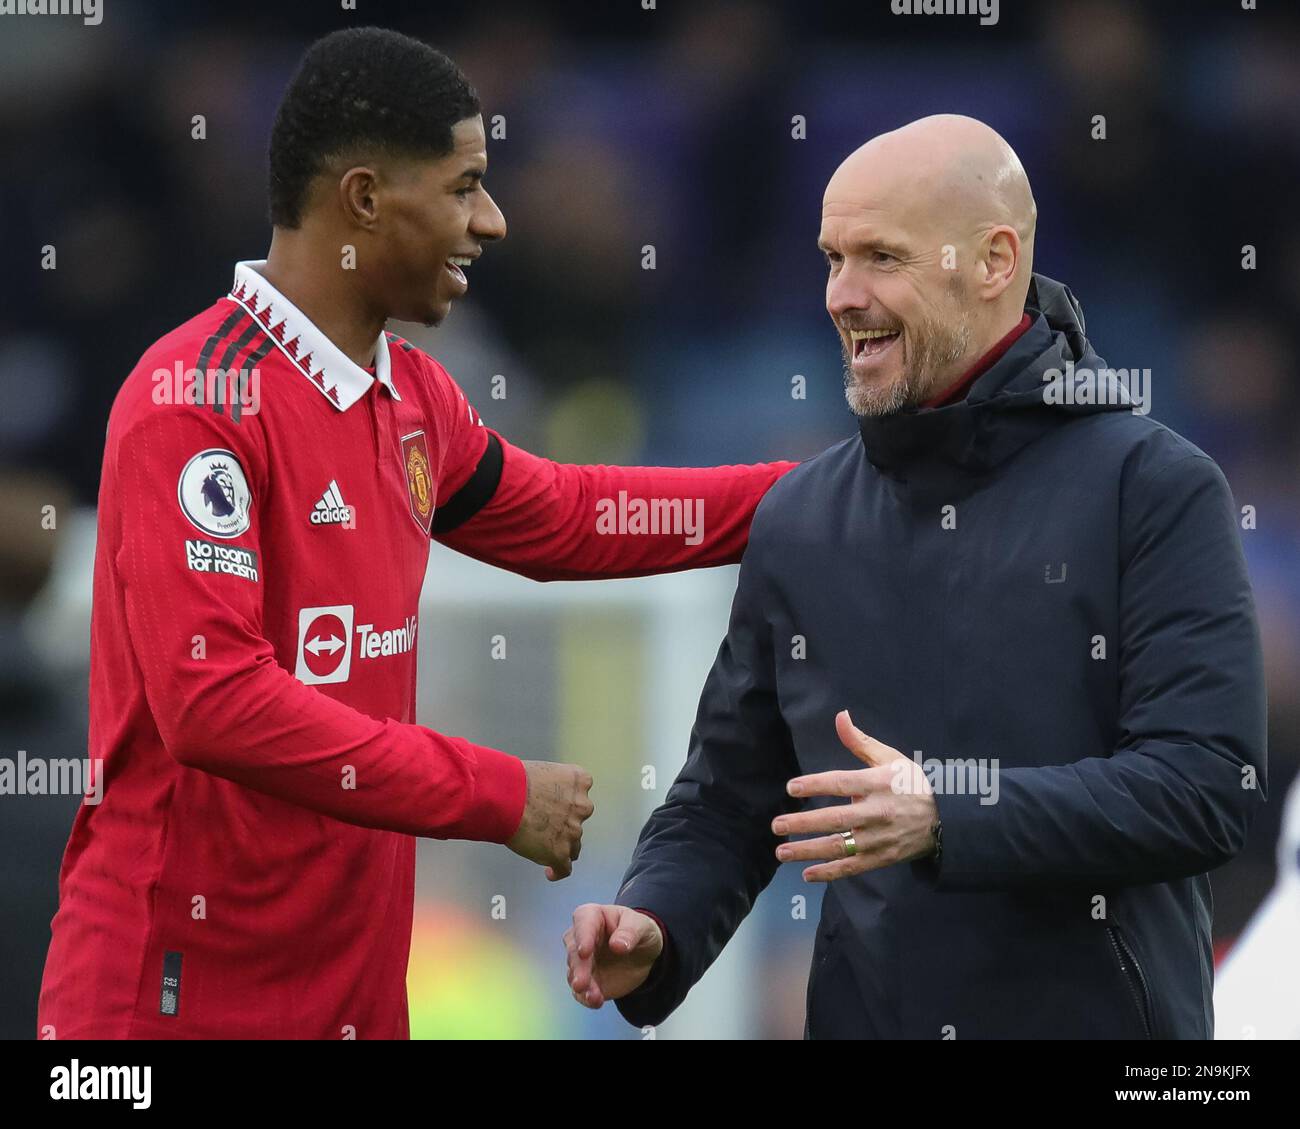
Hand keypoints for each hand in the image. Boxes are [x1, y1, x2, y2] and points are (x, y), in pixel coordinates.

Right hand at [507, 760, 593, 880]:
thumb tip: (544, 796)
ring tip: (542, 847)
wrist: (504, 797)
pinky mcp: (560, 853)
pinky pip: (564, 868)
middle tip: (544, 826)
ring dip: (561, 846)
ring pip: (573, 845)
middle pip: (577, 821)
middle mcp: (582, 806)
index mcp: (579, 781)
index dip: (567, 804)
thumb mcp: (543, 772)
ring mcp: (573, 831)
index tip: (557, 808)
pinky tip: (549, 871)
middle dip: (564, 824)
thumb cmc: (515, 779)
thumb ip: (553, 785)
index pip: (581, 794)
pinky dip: (557, 871)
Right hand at [564, 904, 662, 1007]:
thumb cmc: (639, 930)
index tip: (585, 952)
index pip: (583, 922)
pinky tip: (595, 1002)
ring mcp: (582, 961)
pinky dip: (586, 997)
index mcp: (592, 916)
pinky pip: (581, 991)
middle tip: (582, 984)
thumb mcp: (642, 925)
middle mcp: (581, 937)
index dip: (583, 937)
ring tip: (594, 997)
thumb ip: (630, 932)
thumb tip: (617, 945)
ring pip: (574, 973)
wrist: (643, 953)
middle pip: (574, 951)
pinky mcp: (587, 981)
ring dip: (583, 986)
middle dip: (578, 968)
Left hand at [772, 710, 937, 881]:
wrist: (945, 819)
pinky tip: (807, 873)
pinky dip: (830, 872)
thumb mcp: (890, 758)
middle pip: (836, 819)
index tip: (791, 787)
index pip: (842, 783)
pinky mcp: (883, 858)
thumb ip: (860, 742)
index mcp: (878, 783)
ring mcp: (880, 838)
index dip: (816, 785)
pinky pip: (853, 867)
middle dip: (804, 823)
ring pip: (841, 846)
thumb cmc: (910, 784)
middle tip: (776, 825)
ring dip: (809, 851)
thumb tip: (840, 716)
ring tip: (782, 852)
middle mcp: (878, 812)